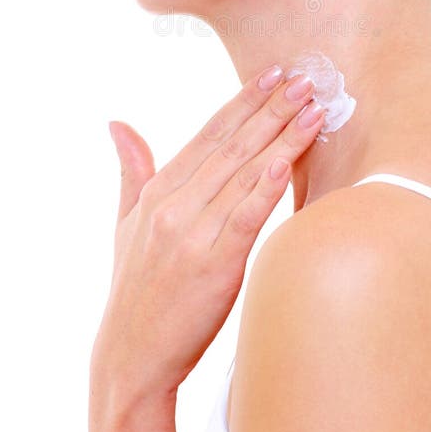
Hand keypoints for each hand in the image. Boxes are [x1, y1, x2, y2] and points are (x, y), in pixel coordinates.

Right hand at [90, 66, 325, 403]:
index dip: (242, 102)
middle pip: (232, 147)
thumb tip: (117, 123)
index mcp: (158, 192)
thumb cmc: (134, 289)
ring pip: (246, 175)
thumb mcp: (123, 224)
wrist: (132, 357)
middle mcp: (174, 206)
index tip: (272, 75)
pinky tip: (288, 162)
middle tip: (305, 78)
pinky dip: (267, 187)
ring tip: (313, 109)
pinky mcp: (215, 265)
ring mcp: (193, 234)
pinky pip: (246, 218)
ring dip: (283, 138)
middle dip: (271, 109)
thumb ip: (131, 170)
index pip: (208, 134)